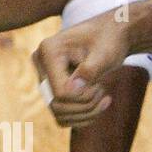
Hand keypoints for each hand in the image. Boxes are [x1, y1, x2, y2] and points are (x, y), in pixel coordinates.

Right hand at [33, 12, 132, 128]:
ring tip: (104, 97)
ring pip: (59, 115)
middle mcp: (40, 63)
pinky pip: (62, 115)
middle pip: (57, 106)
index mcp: (48, 51)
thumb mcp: (105, 54)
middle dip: (86, 106)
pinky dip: (83, 116)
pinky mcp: (52, 87)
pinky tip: (100, 104)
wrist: (110, 35)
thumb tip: (72, 90)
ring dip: (86, 113)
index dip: (84, 97)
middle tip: (103, 92)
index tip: (101, 86)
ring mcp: (44, 77)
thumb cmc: (109, 40)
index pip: (60, 93)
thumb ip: (90, 70)